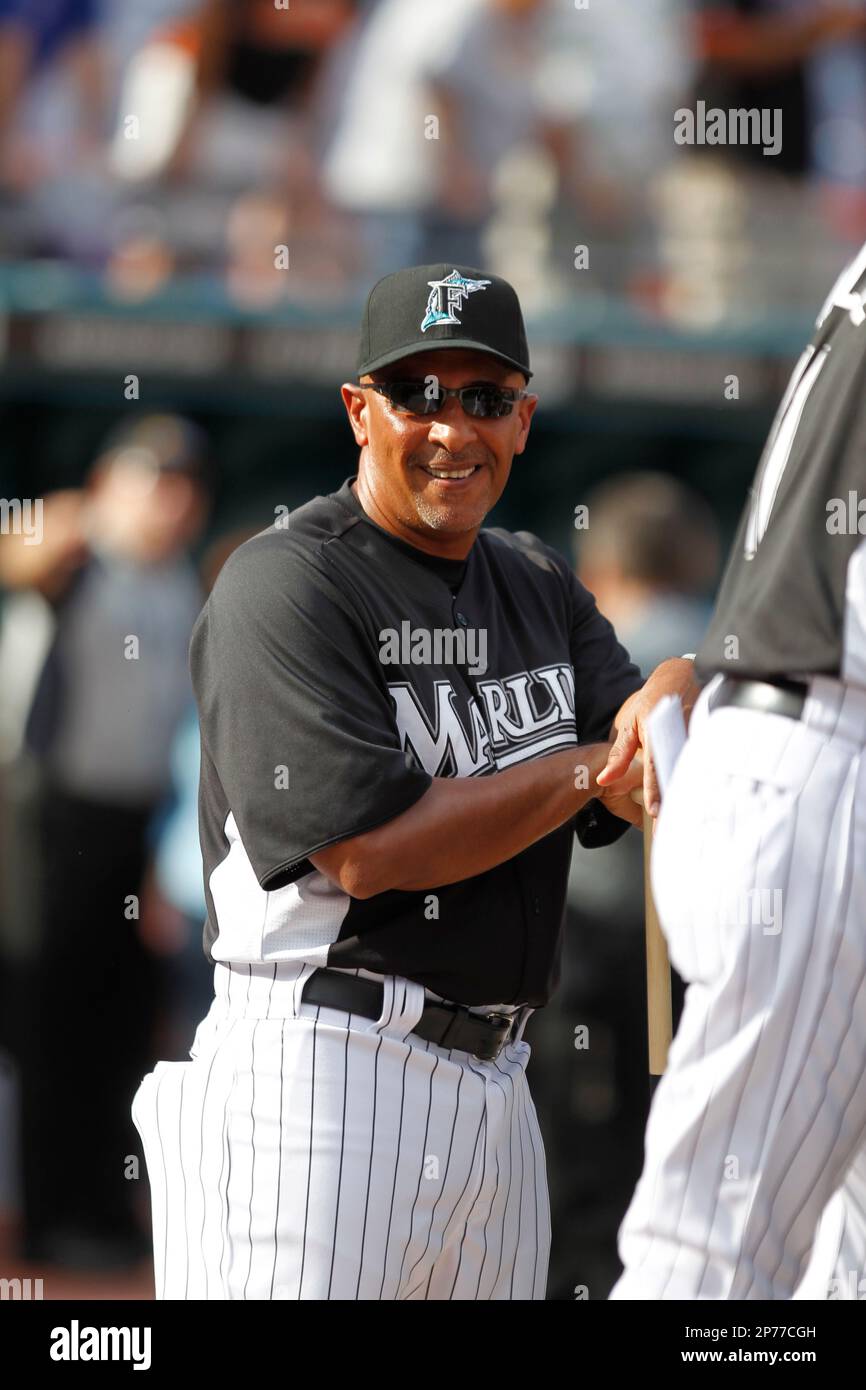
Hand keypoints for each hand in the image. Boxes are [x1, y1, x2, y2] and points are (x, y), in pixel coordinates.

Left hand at [596, 657, 700, 816]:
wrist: (685, 675)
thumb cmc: (654, 698)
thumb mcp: (629, 722)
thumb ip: (619, 753)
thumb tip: (604, 779)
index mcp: (657, 732)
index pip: (656, 766)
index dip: (656, 790)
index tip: (656, 812)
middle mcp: (679, 738)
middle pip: (676, 777)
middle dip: (674, 807)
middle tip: (669, 833)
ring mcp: (695, 741)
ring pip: (691, 776)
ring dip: (687, 801)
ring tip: (685, 828)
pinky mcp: (705, 745)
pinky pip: (700, 770)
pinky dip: (697, 789)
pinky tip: (694, 808)